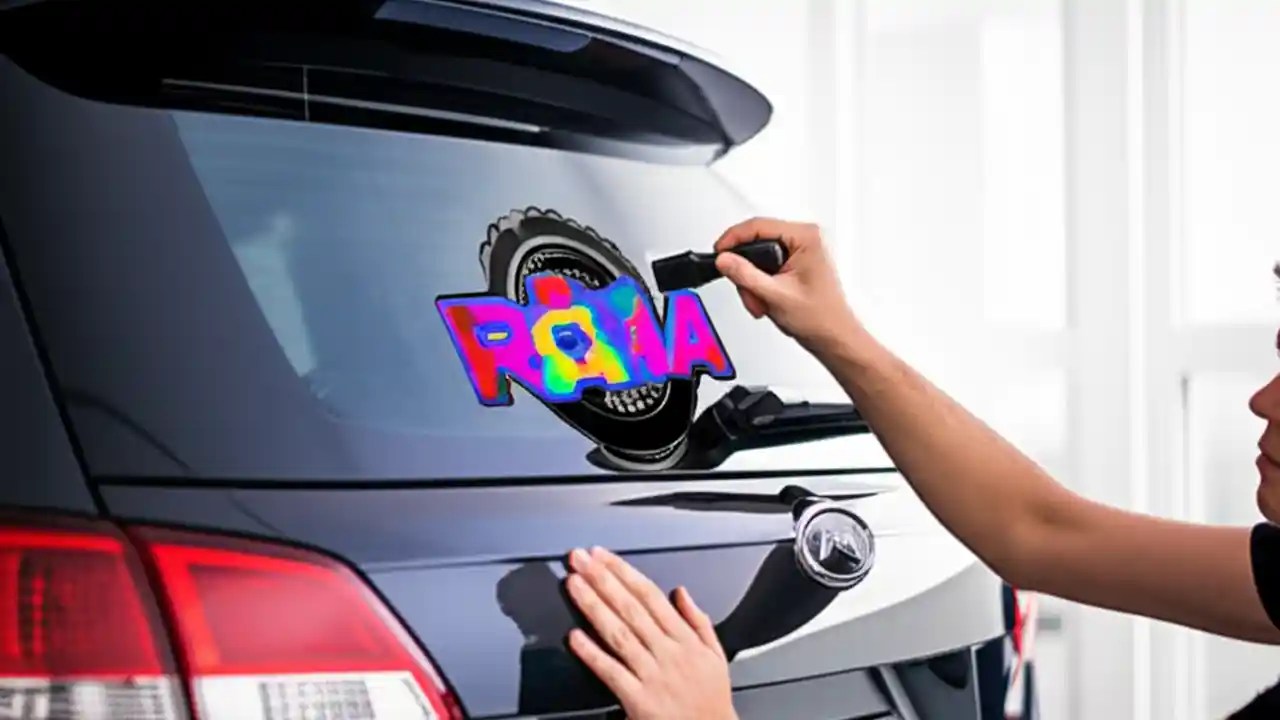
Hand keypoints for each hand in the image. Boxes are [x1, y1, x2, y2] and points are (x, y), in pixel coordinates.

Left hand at [564, 547, 736, 719]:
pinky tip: (575, 637)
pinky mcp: (638, 701)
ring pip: (619, 633)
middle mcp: (668, 653)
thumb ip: (699, 621)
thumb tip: (682, 592)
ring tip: (575, 585)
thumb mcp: (716, 656)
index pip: (650, 596)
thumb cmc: (711, 702)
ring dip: (594, 606)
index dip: (624, 573)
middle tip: (581, 560)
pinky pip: (612, 672)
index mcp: (686, 640)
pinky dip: (593, 654)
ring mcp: (652, 676)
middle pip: (631, 608)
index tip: (603, 557)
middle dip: (603, 580)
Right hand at [713, 217, 861, 354]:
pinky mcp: (797, 262)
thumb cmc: (820, 317)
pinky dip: (760, 284)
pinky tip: (767, 299)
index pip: (758, 225)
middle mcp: (806, 238)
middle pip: (756, 242)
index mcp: (807, 237)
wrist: (833, 337)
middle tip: (749, 292)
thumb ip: (745, 275)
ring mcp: (802, 250)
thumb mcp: (775, 295)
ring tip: (762, 302)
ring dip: (753, 282)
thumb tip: (724, 260)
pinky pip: (767, 265)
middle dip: (746, 272)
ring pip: (759, 256)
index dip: (733, 239)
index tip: (718, 252)